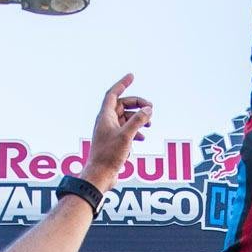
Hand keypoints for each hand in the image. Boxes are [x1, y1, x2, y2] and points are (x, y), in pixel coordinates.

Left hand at [79, 74, 153, 188]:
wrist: (100, 175)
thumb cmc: (109, 155)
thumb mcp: (127, 135)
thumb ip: (138, 120)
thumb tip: (148, 109)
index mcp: (105, 116)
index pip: (113, 94)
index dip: (122, 84)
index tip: (132, 76)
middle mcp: (106, 122)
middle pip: (122, 105)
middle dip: (137, 104)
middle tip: (151, 108)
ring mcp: (109, 132)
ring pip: (125, 118)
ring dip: (138, 118)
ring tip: (150, 123)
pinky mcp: (113, 142)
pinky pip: (126, 130)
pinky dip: (135, 130)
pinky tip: (142, 138)